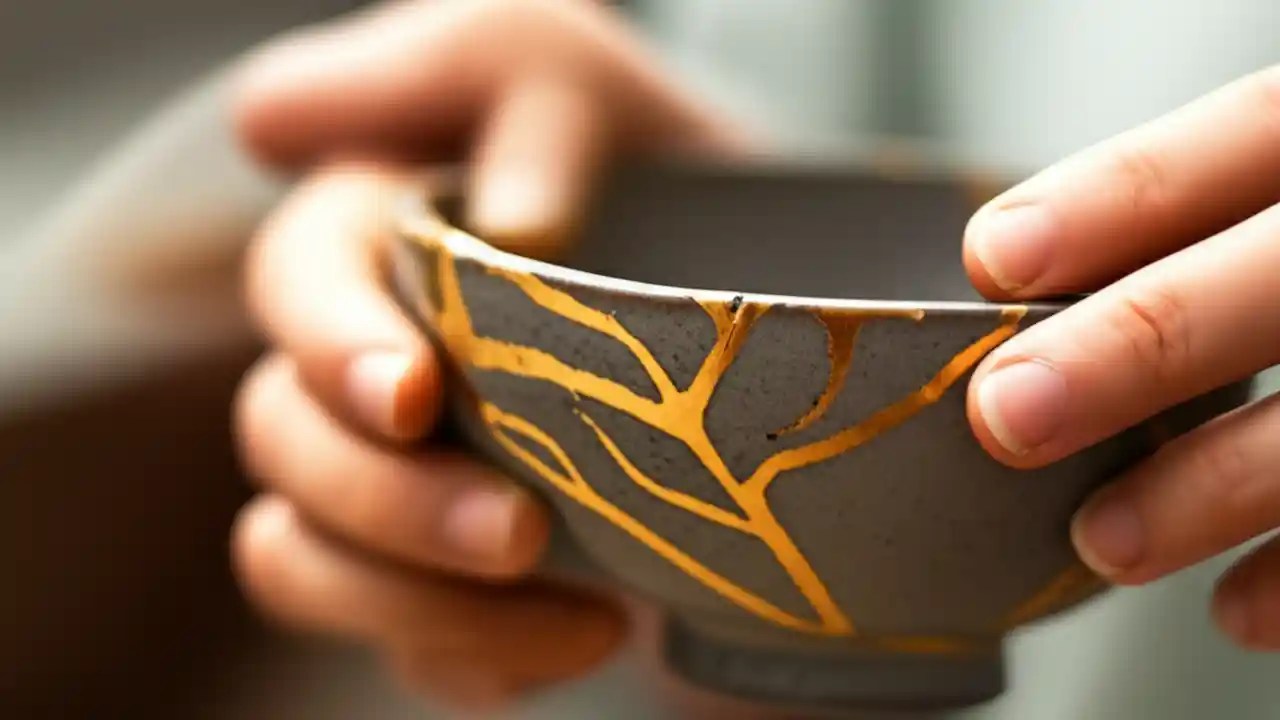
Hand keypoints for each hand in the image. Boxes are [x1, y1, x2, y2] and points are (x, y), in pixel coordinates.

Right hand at [229, 0, 742, 711]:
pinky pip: (411, 645)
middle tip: (523, 533)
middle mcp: (357, 364)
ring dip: (417, 605)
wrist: (746, 296)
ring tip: (584, 619)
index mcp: (366, 235)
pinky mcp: (446, 573)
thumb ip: (508, 86)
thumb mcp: (582, 79)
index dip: (332, 347)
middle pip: (287, 447)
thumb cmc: (646, 159)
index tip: (416, 394)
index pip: (296, 285)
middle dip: (389, 504)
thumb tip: (502, 211)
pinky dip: (482, 659)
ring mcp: (393, 476)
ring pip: (310, 564)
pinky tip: (591, 634)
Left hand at [962, 66, 1279, 648]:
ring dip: (1215, 484)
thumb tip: (1019, 307)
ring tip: (1102, 542)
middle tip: (1009, 414)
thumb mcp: (1275, 220)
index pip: (1246, 137)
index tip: (994, 258)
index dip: (1120, 197)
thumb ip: (1202, 237)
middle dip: (1141, 340)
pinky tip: (1232, 611)